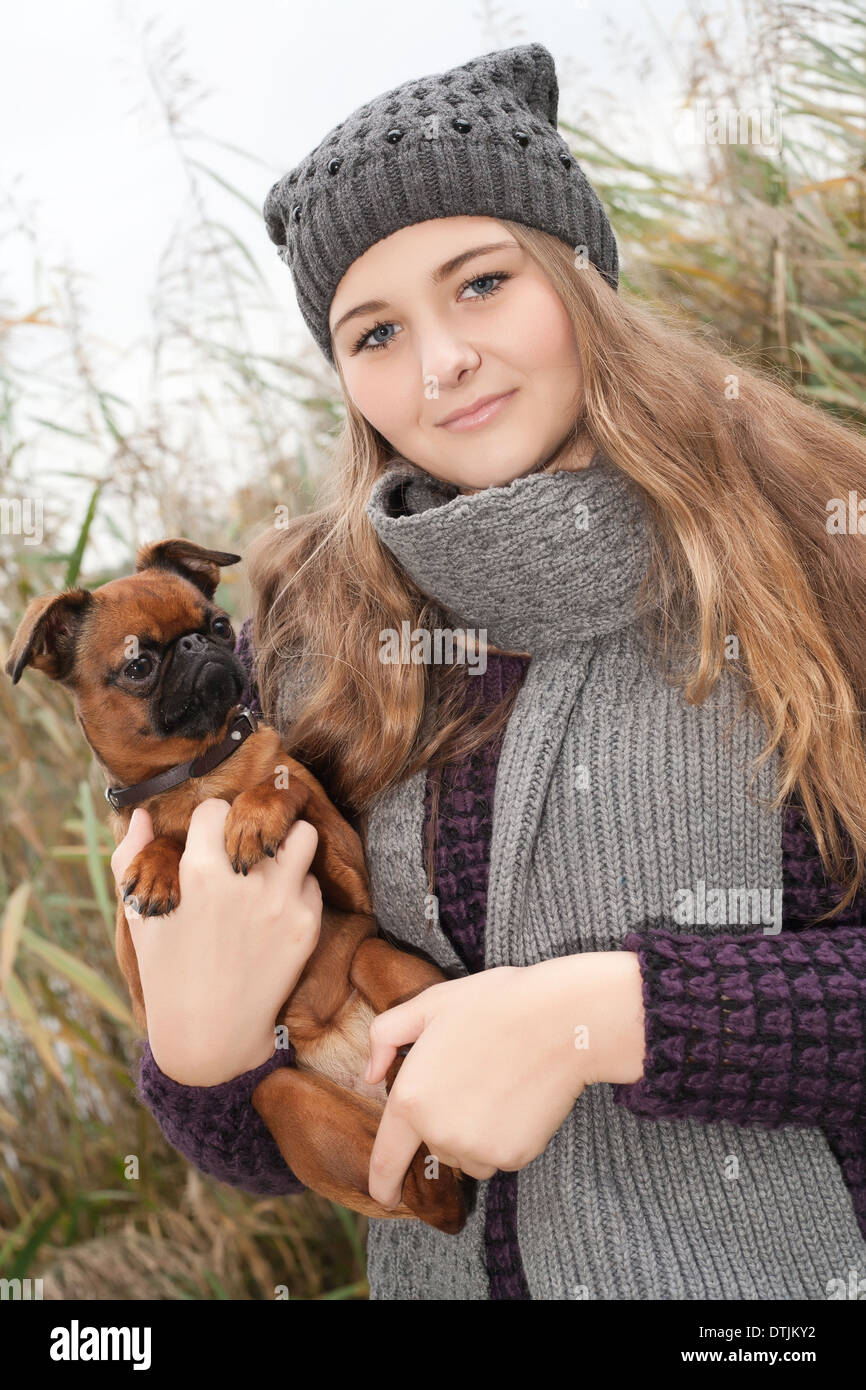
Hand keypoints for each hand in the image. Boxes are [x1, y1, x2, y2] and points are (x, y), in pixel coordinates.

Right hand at [110, 800, 322, 1085]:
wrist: (210, 1032)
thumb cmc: (165, 972)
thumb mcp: (138, 916)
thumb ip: (131, 858)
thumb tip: (143, 816)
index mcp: (199, 871)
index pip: (215, 809)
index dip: (210, 824)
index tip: (209, 842)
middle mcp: (244, 880)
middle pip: (262, 815)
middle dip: (251, 828)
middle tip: (245, 848)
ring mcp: (281, 901)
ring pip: (303, 837)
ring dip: (287, 847)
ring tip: (272, 865)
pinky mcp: (307, 924)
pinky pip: (311, 883)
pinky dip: (297, 889)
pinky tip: (278, 908)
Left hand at [364, 951, 644, 1207]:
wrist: (560, 1021)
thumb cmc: (494, 1005)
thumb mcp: (430, 1004)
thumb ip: (386, 1035)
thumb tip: (370, 1073)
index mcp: (411, 1098)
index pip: (387, 1158)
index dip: (383, 1183)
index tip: (384, 1197)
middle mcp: (440, 1133)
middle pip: (435, 1145)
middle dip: (447, 1120)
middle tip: (472, 1076)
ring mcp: (478, 1150)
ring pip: (468, 1155)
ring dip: (476, 1134)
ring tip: (498, 1085)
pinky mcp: (514, 1157)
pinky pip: (500, 1157)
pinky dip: (506, 1137)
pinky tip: (519, 1100)